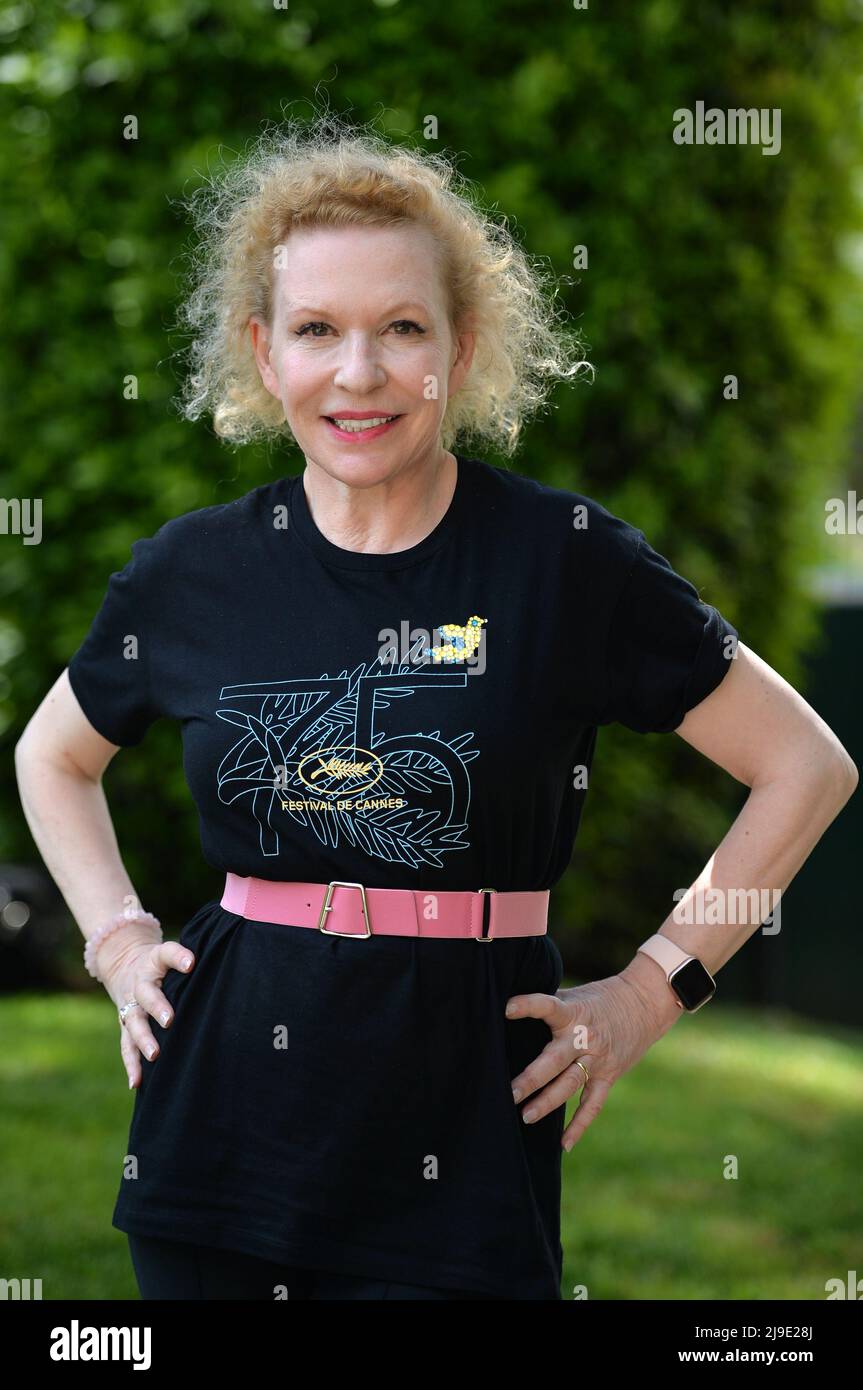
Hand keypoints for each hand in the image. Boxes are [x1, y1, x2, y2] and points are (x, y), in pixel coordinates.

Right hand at [100, 935, 195, 1089]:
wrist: (125, 966)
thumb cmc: (158, 963)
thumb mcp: (167, 953)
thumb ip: (183, 956)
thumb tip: (199, 964)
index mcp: (152, 963)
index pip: (166, 954)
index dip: (178, 957)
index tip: (191, 963)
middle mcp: (138, 986)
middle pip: (146, 996)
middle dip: (157, 1008)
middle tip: (170, 1020)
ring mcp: (130, 1008)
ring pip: (134, 1025)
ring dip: (143, 1040)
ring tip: (154, 1055)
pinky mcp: (126, 1027)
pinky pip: (126, 1047)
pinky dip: (131, 1065)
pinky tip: (135, 1083)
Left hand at [505, 970, 679, 1150]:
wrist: (644, 1003)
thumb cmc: (599, 997)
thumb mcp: (574, 995)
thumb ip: (548, 1004)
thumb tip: (507, 1006)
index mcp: (572, 1012)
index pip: (547, 1006)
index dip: (528, 1006)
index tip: (506, 1008)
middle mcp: (584, 1037)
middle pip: (556, 1059)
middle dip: (533, 1077)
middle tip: (511, 1093)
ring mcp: (598, 1059)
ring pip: (571, 1084)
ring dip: (548, 1102)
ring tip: (525, 1116)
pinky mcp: (609, 1075)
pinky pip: (593, 1104)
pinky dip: (580, 1125)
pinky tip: (564, 1144)